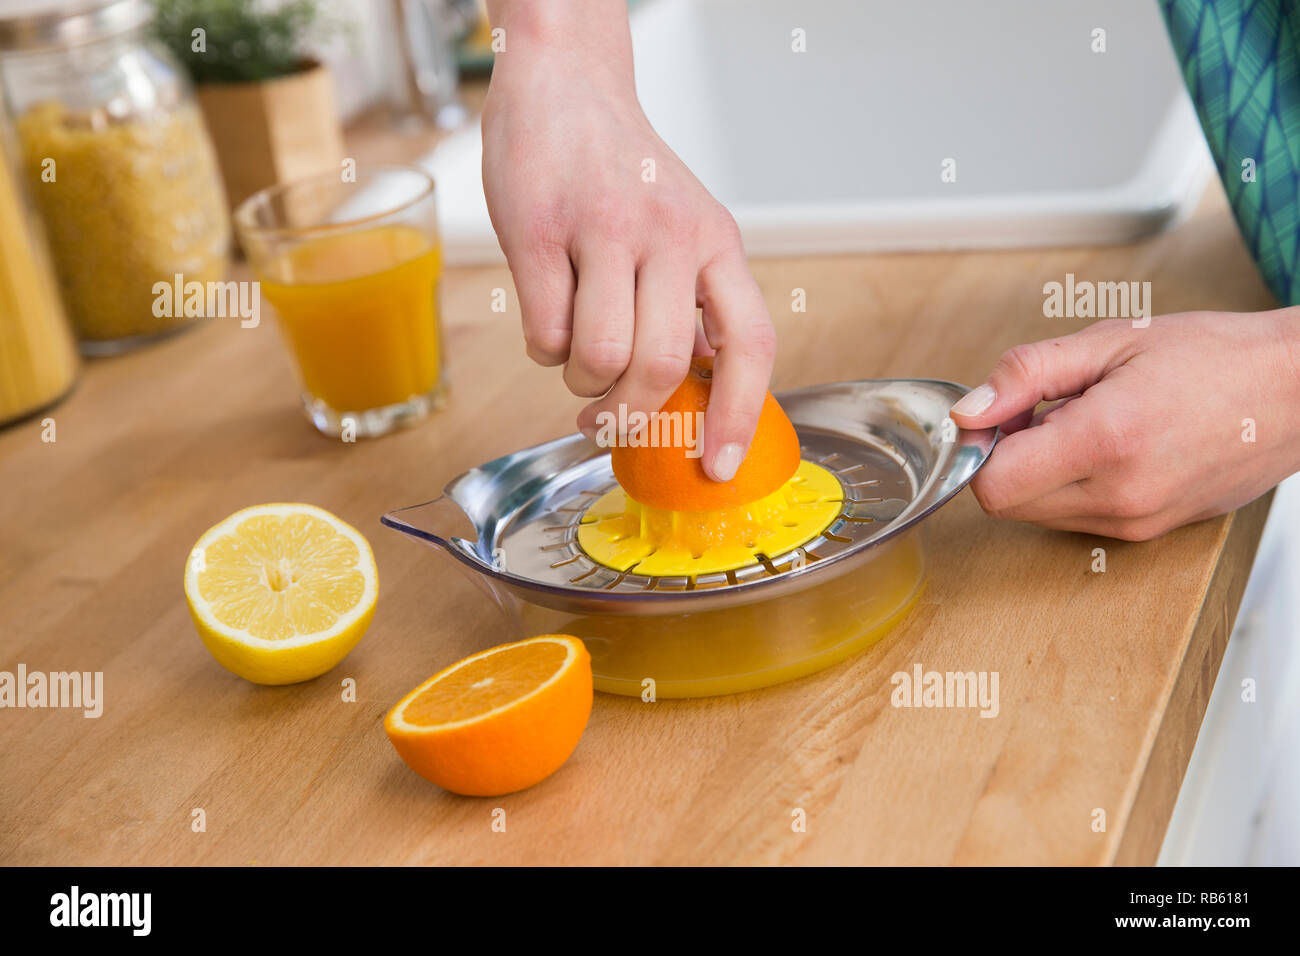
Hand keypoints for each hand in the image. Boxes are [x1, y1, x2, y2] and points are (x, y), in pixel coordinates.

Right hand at [481, 1, 775, 480]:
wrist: (565, 84)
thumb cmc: (622, 172)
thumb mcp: (685, 227)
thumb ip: (695, 304)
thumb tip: (701, 390)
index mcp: (716, 242)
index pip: (749, 344)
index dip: (738, 415)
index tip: (717, 467)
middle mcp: (669, 235)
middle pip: (661, 368)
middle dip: (629, 415)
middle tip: (606, 419)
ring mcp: (603, 230)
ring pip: (597, 359)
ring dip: (581, 382)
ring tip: (576, 353)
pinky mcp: (539, 230)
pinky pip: (545, 333)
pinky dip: (543, 347)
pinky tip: (548, 310)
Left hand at [948, 310, 1299, 539]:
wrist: (1296, 391)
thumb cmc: (1214, 357)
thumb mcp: (1110, 341)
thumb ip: (1026, 374)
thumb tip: (969, 411)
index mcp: (1106, 442)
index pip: (992, 483)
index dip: (982, 446)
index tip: (1003, 413)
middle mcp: (1120, 496)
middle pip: (1008, 505)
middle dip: (1007, 458)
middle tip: (1044, 412)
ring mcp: (1136, 522)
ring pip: (1039, 515)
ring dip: (1040, 473)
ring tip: (1086, 424)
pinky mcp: (1148, 533)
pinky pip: (1077, 519)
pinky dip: (1072, 487)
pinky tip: (1108, 447)